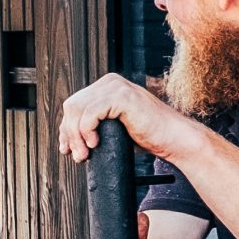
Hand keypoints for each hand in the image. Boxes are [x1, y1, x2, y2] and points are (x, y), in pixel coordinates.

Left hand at [58, 73, 199, 166]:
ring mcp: (116, 87)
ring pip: (77, 110)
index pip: (74, 104)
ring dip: (75, 136)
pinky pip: (90, 113)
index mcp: (106, 86)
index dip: (66, 129)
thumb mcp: (114, 127)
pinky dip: (86, 131)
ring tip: (84, 155)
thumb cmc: (149, 135)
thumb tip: (66, 138)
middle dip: (69, 134)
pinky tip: (95, 143)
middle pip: (72, 106)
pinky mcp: (122, 96)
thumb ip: (95, 124)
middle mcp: (109, 82)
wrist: (172, 139)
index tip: (67, 149)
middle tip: (77, 156)